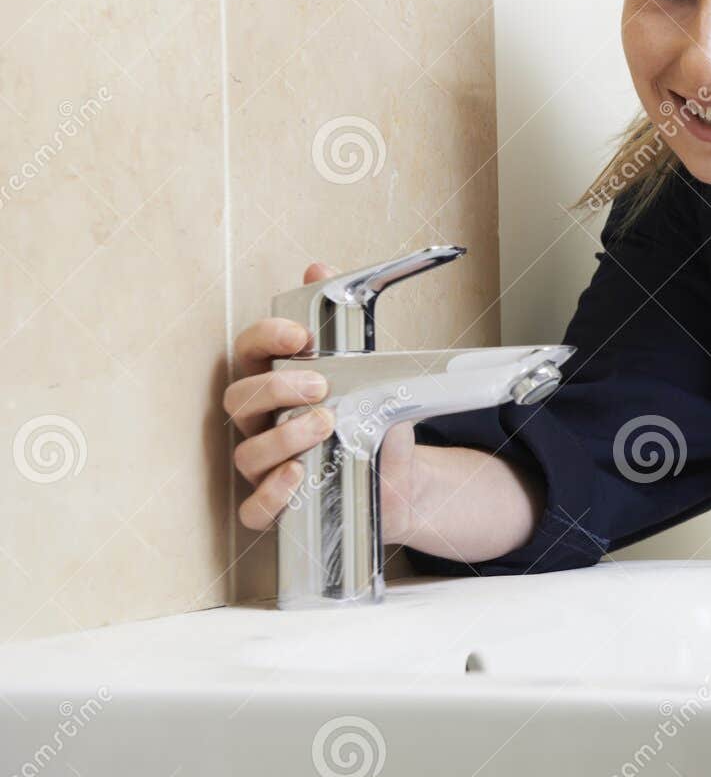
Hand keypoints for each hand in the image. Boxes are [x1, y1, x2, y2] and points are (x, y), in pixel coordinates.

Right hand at [222, 261, 420, 540]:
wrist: (406, 478)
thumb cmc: (373, 422)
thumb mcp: (371, 374)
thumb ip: (345, 328)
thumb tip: (319, 266)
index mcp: (275, 385)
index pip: (249, 353)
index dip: (265, 339)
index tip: (301, 336)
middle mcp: (261, 424)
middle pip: (238, 400)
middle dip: (276, 387)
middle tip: (320, 384)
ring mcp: (266, 467)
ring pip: (247, 452)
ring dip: (282, 435)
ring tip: (324, 423)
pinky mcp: (281, 506)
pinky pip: (255, 510)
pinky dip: (271, 494)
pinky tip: (298, 476)